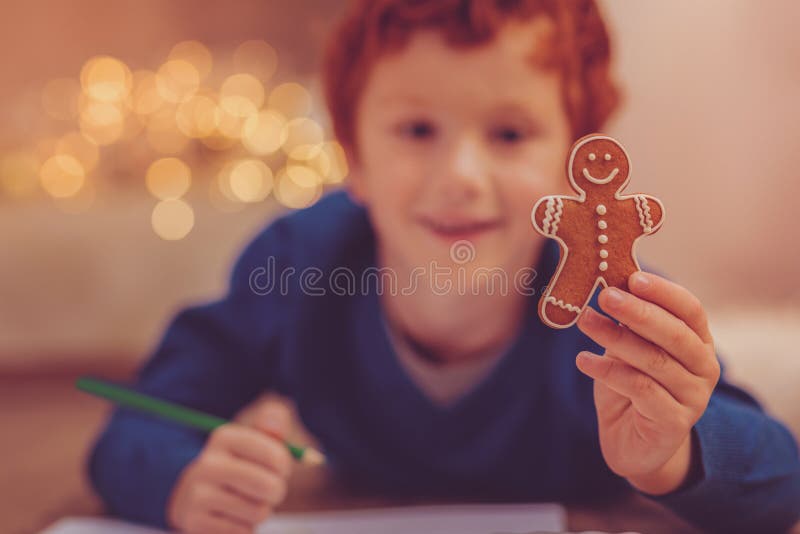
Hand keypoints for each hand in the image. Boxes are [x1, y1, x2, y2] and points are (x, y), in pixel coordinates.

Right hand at [167, 403, 293, 532]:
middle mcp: (207, 463)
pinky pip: (243, 532)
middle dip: (276, 492)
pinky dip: (246, 528)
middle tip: (269, 490)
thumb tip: (275, 429)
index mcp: (224, 437)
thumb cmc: (241, 464)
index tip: (278, 468)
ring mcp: (197, 495)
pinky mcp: (194, 523)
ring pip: (258, 512)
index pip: (275, 456)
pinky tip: (232, 518)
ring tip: (246, 502)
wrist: (197, 497)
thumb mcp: (257, 437)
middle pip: (268, 486)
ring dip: (260, 511)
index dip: (284, 467)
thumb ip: (273, 421)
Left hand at [575, 271, 719, 494]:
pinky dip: (608, 371)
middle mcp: (703, 368)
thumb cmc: (629, 386)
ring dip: (615, 337)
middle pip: (675, 334)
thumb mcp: (627, 349)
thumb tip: (606, 287)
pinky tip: (582, 360)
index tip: (633, 278)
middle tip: (605, 296)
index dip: (664, 292)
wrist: (633, 443)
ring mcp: (693, 397)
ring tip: (584, 321)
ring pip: (655, 361)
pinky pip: (640, 389)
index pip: (690, 310)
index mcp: (697, 342)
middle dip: (638, 312)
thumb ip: (626, 323)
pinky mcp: (674, 423)